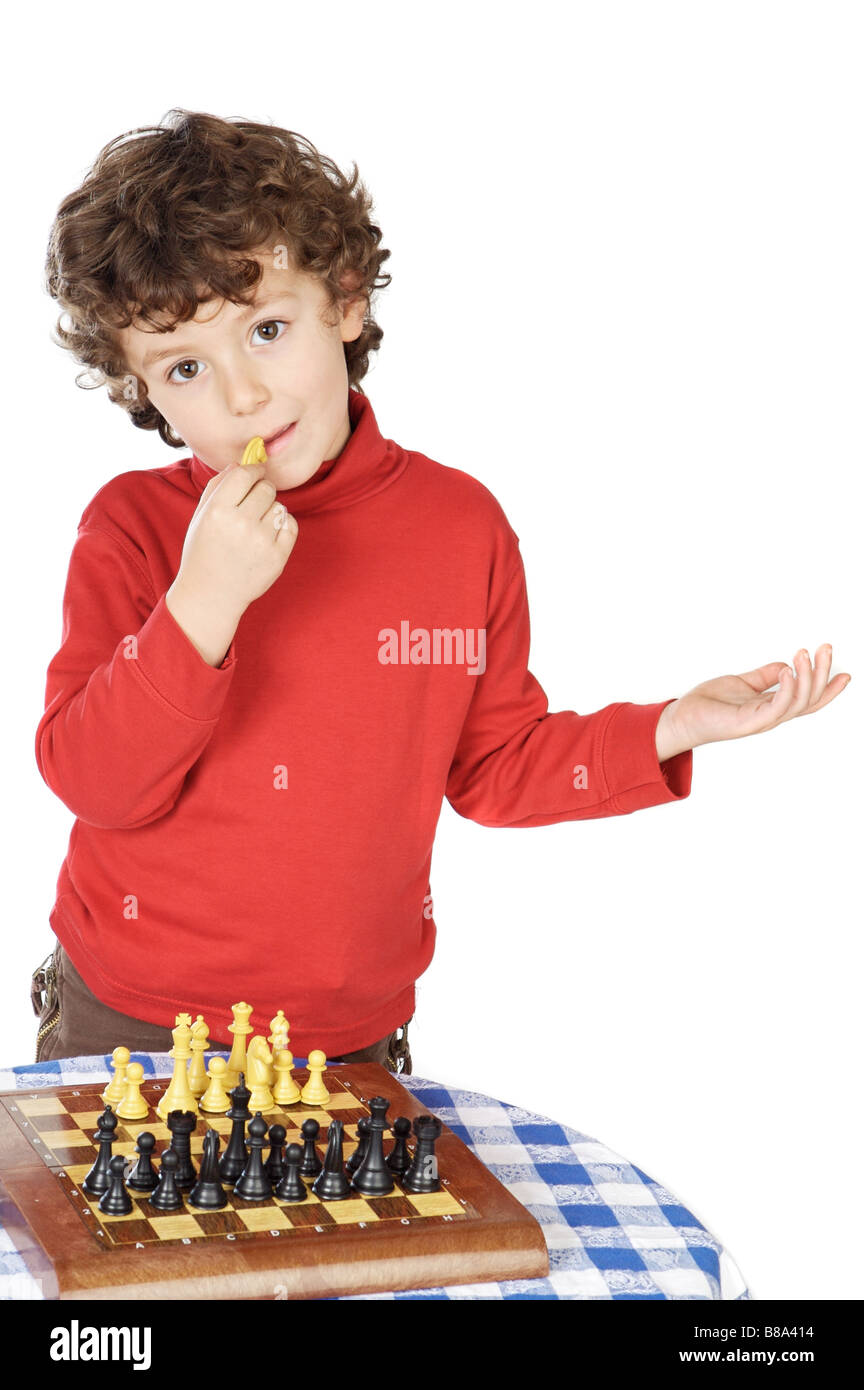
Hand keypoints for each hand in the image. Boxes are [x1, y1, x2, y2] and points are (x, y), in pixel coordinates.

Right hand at [176, 460, 298, 613]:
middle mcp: (241, 524)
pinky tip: (267, 535)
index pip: (245, 474)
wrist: (211, 594)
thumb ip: (218, 486)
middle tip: (252, 506)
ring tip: (255, 527)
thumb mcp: (201, 516)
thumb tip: (242, 463)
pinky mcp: (278, 557)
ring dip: (270, 511)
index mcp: (218, 511)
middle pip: (266, 488)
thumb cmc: (203, 551)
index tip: (255, 474)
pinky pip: (291, 525)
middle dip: (261, 492)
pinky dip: (282, 526)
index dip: (253, 470)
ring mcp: (262, 542)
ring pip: (279, 506)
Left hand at [655, 645, 850, 759]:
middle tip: (825, 648)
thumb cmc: (709, 703)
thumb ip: (765, 676)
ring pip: (798, 702)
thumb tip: (785, 665)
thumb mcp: (743, 683)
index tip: (845, 673)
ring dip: (806, 677)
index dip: (828, 688)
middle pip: (809, 700)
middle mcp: (771, 716)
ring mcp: (762, 721)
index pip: (808, 700)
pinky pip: (776, 707)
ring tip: (804, 654)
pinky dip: (786, 688)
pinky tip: (787, 669)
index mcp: (772, 707)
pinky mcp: (749, 722)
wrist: (682, 718)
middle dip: (822, 674)